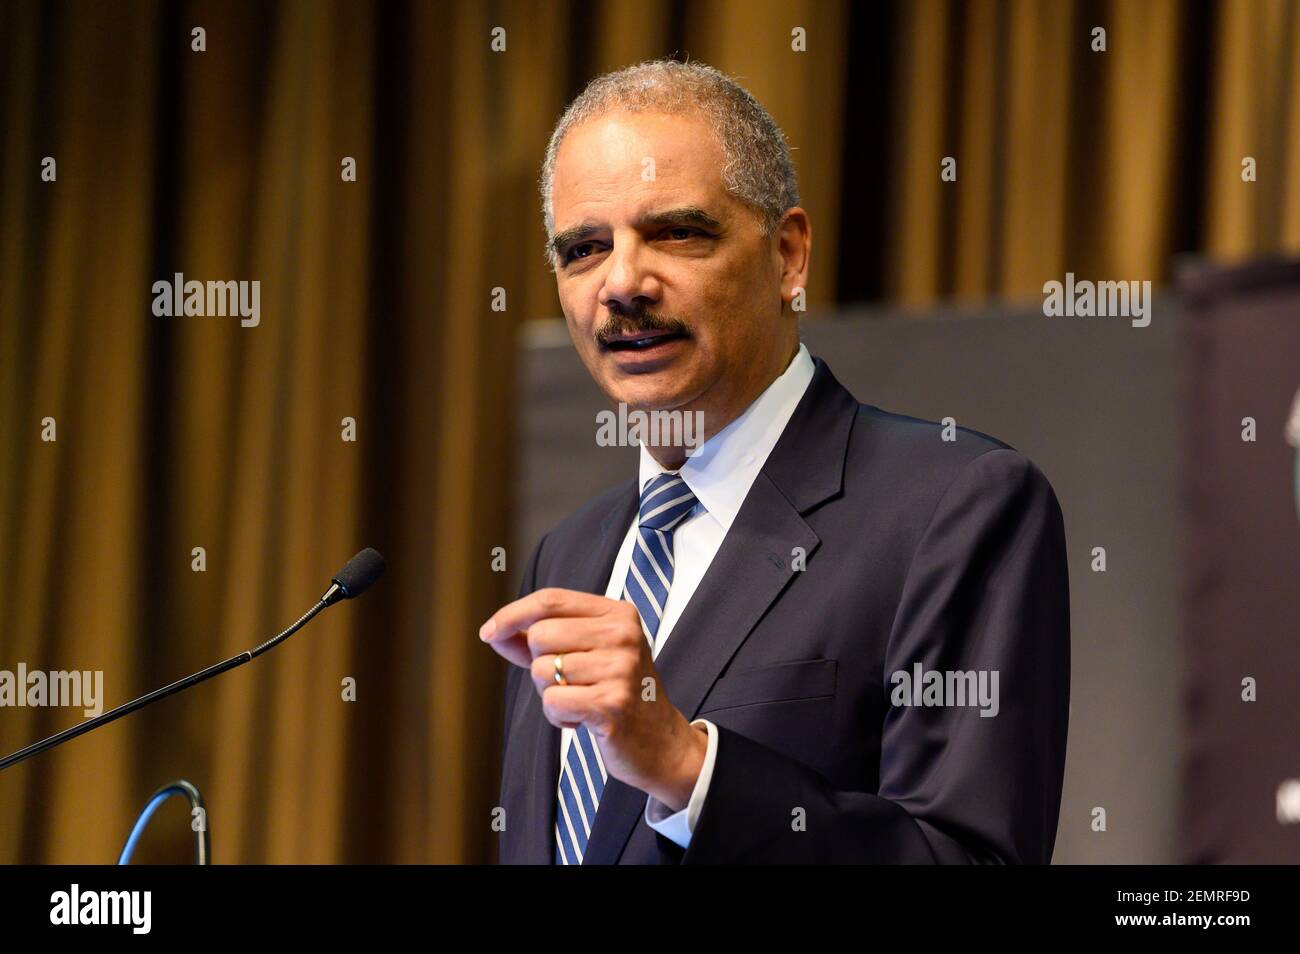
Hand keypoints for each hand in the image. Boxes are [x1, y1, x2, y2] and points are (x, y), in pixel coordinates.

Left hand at [480, 587, 707, 810]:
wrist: (660, 743)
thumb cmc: (616, 693)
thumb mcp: (587, 655)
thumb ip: (541, 640)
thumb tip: (495, 632)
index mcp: (618, 614)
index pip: (551, 600)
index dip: (513, 614)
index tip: (489, 631)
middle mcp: (623, 635)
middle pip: (541, 635)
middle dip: (540, 664)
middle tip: (569, 682)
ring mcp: (620, 669)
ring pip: (542, 671)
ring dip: (551, 694)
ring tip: (581, 700)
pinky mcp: (612, 704)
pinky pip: (552, 702)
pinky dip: (558, 716)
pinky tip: (583, 719)